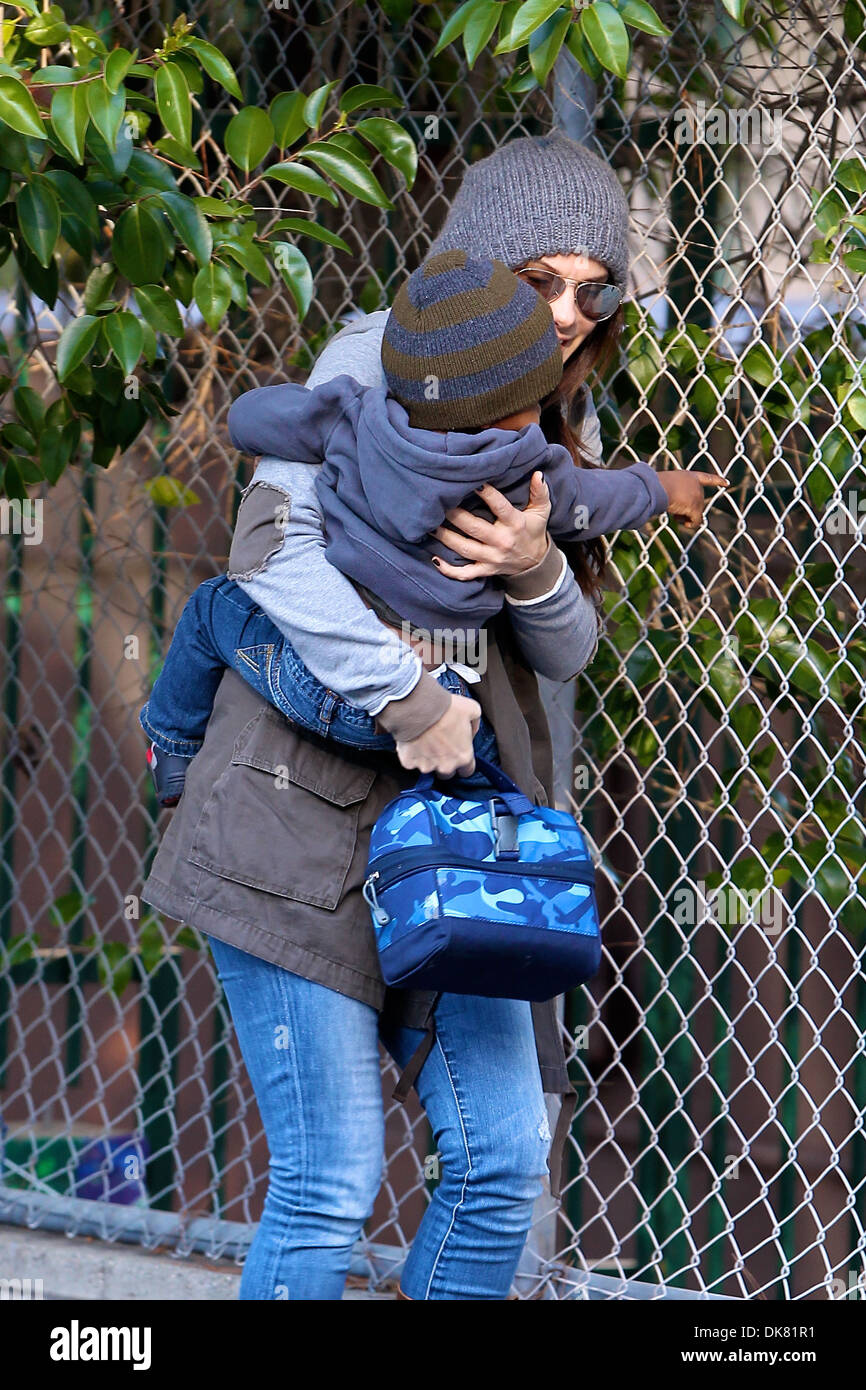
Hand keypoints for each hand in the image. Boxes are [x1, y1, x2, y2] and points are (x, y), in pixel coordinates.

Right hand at [394, 692, 480, 776]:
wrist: (418, 706)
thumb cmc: (444, 708)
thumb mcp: (472, 709)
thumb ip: (474, 725)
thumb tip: (470, 732)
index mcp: (463, 756)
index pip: (467, 771)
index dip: (462, 762)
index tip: (457, 753)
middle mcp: (446, 766)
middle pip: (446, 773)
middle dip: (444, 762)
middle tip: (439, 745)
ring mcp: (426, 766)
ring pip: (427, 767)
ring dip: (427, 757)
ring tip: (424, 740)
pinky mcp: (409, 762)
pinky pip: (410, 761)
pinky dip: (411, 753)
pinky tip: (413, 740)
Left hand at [429, 472, 551, 579]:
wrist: (536, 563)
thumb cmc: (534, 531)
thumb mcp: (541, 511)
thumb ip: (540, 492)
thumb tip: (537, 473)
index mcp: (515, 524)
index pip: (500, 507)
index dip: (487, 495)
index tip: (473, 483)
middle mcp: (502, 542)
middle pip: (475, 528)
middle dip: (455, 516)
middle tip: (439, 504)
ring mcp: (492, 558)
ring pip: (465, 549)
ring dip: (445, 538)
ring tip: (430, 526)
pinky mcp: (485, 570)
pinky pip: (465, 573)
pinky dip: (449, 570)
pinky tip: (435, 559)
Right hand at [657, 470, 729, 527]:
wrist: (656, 488)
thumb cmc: (655, 486)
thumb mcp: (666, 486)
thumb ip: (674, 494)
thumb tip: (676, 511)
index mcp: (689, 476)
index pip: (707, 478)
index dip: (717, 480)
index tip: (727, 483)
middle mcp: (696, 485)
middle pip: (697, 502)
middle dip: (687, 509)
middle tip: (674, 510)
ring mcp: (697, 496)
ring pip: (695, 513)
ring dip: (684, 516)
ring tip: (674, 513)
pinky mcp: (695, 507)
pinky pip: (696, 521)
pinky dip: (690, 523)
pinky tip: (682, 522)